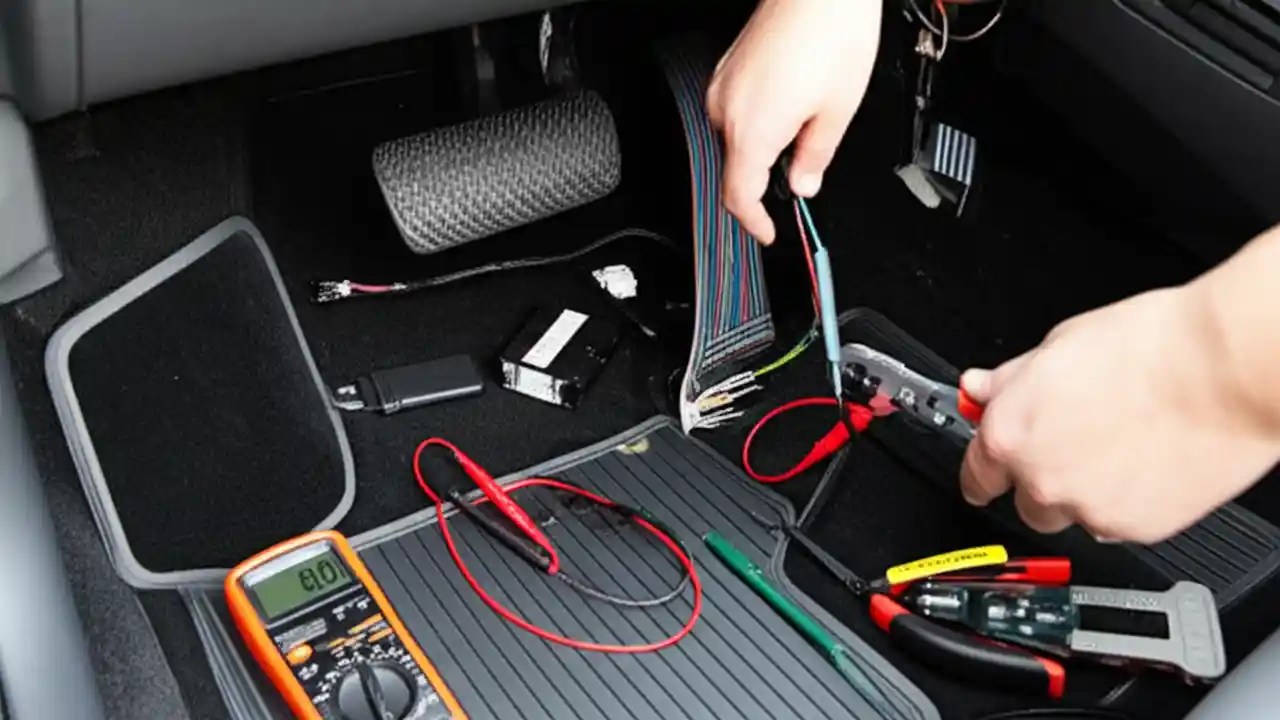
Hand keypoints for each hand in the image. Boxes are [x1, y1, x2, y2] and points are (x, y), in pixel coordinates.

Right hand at [707, 0, 881, 243]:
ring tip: (805, 126)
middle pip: (737, 169)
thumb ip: (815, 157)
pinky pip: (735, 112)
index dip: (754, 223)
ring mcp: (723, 87)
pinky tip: (790, 105)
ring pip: (737, 140)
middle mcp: (727, 110)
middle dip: (766, 181)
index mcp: (753, 131)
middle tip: (803, 175)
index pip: (738, 197)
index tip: (767, 232)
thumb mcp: (838, 111)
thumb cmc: (832, 33)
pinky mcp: (726, 70)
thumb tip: (803, 183)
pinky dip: (758, 123)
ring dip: (764, 149)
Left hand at [959, 286, 1279, 543]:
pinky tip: (1145, 465)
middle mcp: (1040, 477)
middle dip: (1041, 480)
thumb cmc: (1152, 348)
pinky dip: (1124, 503)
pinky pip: (1114, 525)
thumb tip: (981, 388)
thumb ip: (1012, 379)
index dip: (984, 471)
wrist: (1224, 372)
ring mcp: (1086, 508)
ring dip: (1080, 496)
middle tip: (1075, 447)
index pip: (975, 472)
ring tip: (1117, 453)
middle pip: (1024, 502)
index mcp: (1010, 432)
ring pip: (1068, 517)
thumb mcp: (1059, 344)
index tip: (987, 475)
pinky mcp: (1134, 528)